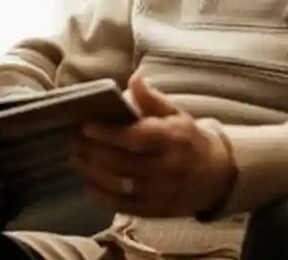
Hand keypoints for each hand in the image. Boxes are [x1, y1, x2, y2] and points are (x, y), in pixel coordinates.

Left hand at [69, 74, 236, 217]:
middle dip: (93, 151)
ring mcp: (164, 192)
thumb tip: (134, 78)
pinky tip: (88, 185)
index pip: (137, 137)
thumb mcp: (175, 114)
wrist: (215, 175)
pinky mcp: (158, 210)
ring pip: (121, 185)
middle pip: (123, 162)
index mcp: (174, 139)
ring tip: (75, 158)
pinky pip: (126, 206)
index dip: (109, 133)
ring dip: (93, 172)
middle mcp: (170, 167)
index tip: (85, 126)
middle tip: (72, 140)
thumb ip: (151, 99)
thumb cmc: (187, 138)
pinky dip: (104, 196)